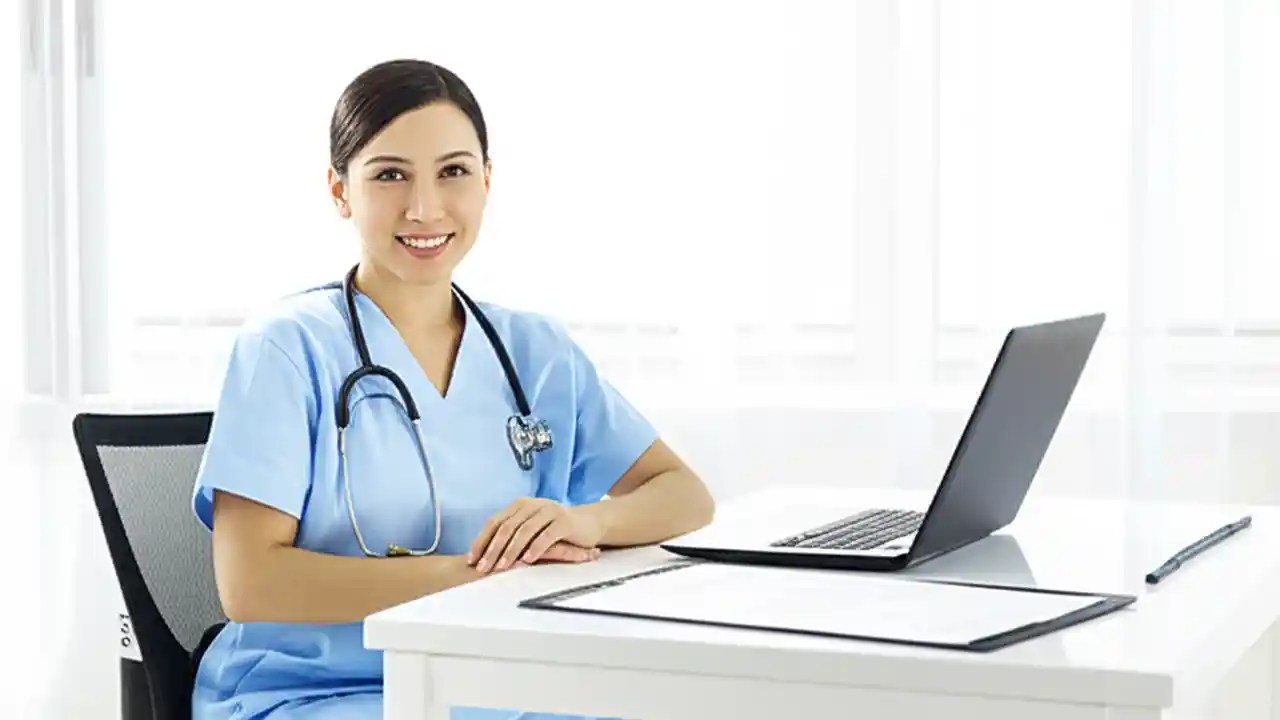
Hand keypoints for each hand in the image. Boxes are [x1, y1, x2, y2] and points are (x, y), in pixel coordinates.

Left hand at [467, 498, 604, 573]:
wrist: (588, 523)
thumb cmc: (555, 530)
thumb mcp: (530, 530)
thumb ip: (511, 536)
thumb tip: (484, 555)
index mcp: (519, 505)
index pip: (495, 522)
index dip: (482, 541)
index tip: (471, 560)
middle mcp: (532, 505)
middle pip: (507, 527)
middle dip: (493, 549)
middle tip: (483, 568)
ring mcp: (548, 511)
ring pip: (524, 531)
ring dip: (511, 550)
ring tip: (503, 567)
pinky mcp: (563, 521)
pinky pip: (546, 535)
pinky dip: (535, 548)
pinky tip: (528, 560)